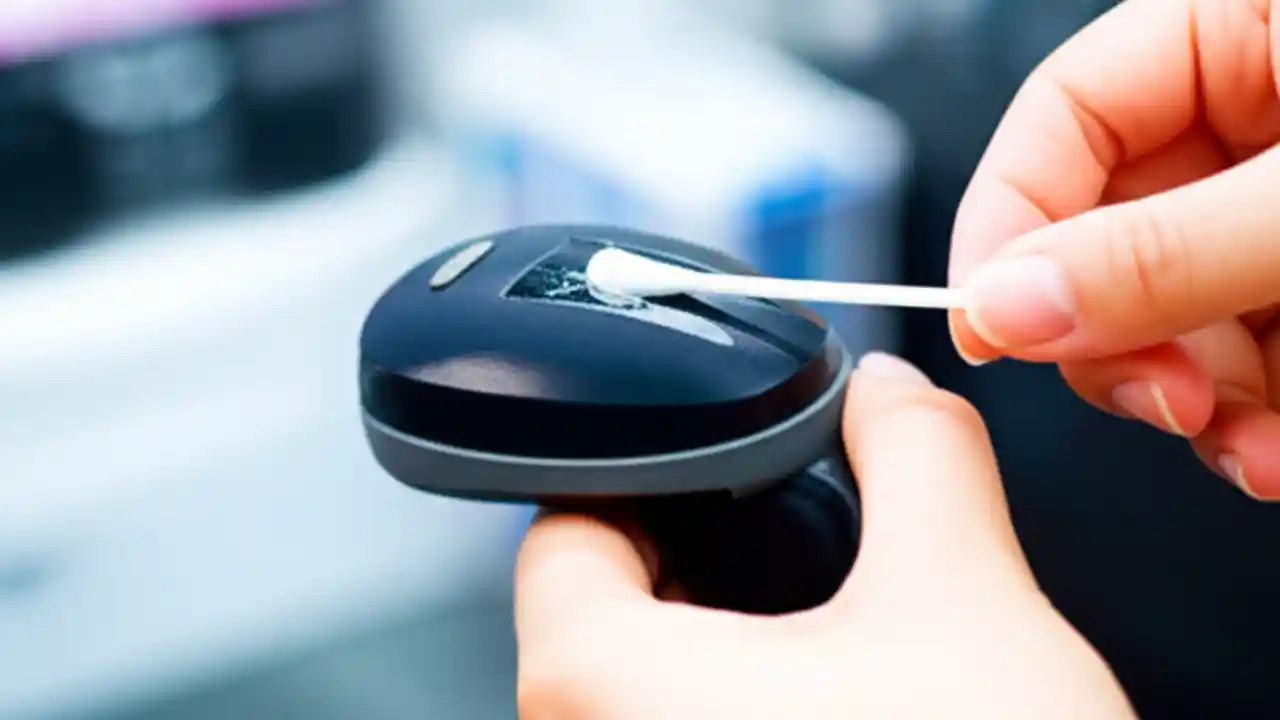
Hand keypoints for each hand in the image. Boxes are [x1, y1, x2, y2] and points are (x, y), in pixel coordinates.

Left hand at [514, 353, 1133, 719]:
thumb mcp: (964, 602)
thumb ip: (918, 462)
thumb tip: (892, 400)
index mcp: (597, 685)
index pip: (565, 525)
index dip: (652, 472)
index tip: (719, 466)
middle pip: (606, 612)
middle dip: (709, 568)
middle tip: (805, 557)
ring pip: (650, 695)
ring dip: (733, 659)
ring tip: (835, 658)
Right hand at [948, 0, 1279, 498]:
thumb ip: (1166, 251)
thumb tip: (1008, 305)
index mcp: (1235, 32)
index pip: (1063, 114)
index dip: (1008, 223)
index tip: (989, 325)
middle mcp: (1252, 118)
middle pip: (1103, 234)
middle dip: (1121, 337)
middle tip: (1159, 394)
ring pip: (1170, 314)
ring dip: (1194, 401)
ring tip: (1247, 444)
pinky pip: (1240, 354)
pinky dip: (1250, 418)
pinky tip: (1274, 445)